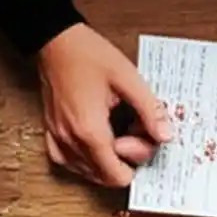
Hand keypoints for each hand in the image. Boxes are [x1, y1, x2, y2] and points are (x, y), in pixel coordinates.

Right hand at [36, 24, 171, 187]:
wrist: (55, 40)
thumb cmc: (87, 54)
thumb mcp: (128, 79)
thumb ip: (150, 110)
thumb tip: (165, 135)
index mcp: (89, 129)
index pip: (116, 176)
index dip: (136, 162)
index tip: (142, 139)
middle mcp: (69, 138)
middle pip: (104, 175)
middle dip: (124, 159)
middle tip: (132, 131)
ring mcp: (57, 136)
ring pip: (87, 172)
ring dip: (106, 160)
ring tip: (116, 132)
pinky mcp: (50, 130)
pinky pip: (67, 161)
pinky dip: (86, 159)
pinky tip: (97, 145)